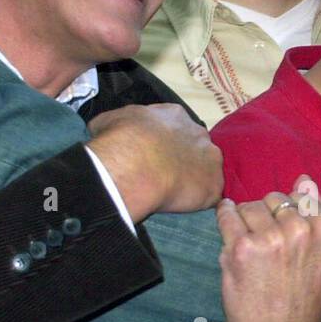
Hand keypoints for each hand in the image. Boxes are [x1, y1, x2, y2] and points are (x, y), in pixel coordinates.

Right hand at [86, 104, 221, 219]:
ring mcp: (211, 159)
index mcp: (175, 115)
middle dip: (184, 158)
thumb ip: (116, 123)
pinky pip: (210, 194)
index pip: (176, 126)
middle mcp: (199, 133)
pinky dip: (200, 201)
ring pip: (207, 169)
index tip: (155, 154)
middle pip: (196, 146)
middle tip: (166, 174)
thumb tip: (105, 129)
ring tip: (176, 192)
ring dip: (195, 179)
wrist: (135, 166)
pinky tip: (185, 206)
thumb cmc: (120, 140)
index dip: (166, 141)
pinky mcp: (214, 185)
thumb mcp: (108, 121)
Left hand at [214, 176, 320, 321]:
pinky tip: (228, 224)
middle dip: (266, 214)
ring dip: (245, 219)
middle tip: (264, 239)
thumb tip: (304, 180)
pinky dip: (225, 217)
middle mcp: (299, 230)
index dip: (289, 212)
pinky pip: (228, 215)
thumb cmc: (302, 305)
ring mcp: (269, 238)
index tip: (283, 229)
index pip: (303, 197)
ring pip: (250, 206)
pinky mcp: (240, 246)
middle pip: (274, 200)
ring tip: (248, 241)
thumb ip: (316, 219)